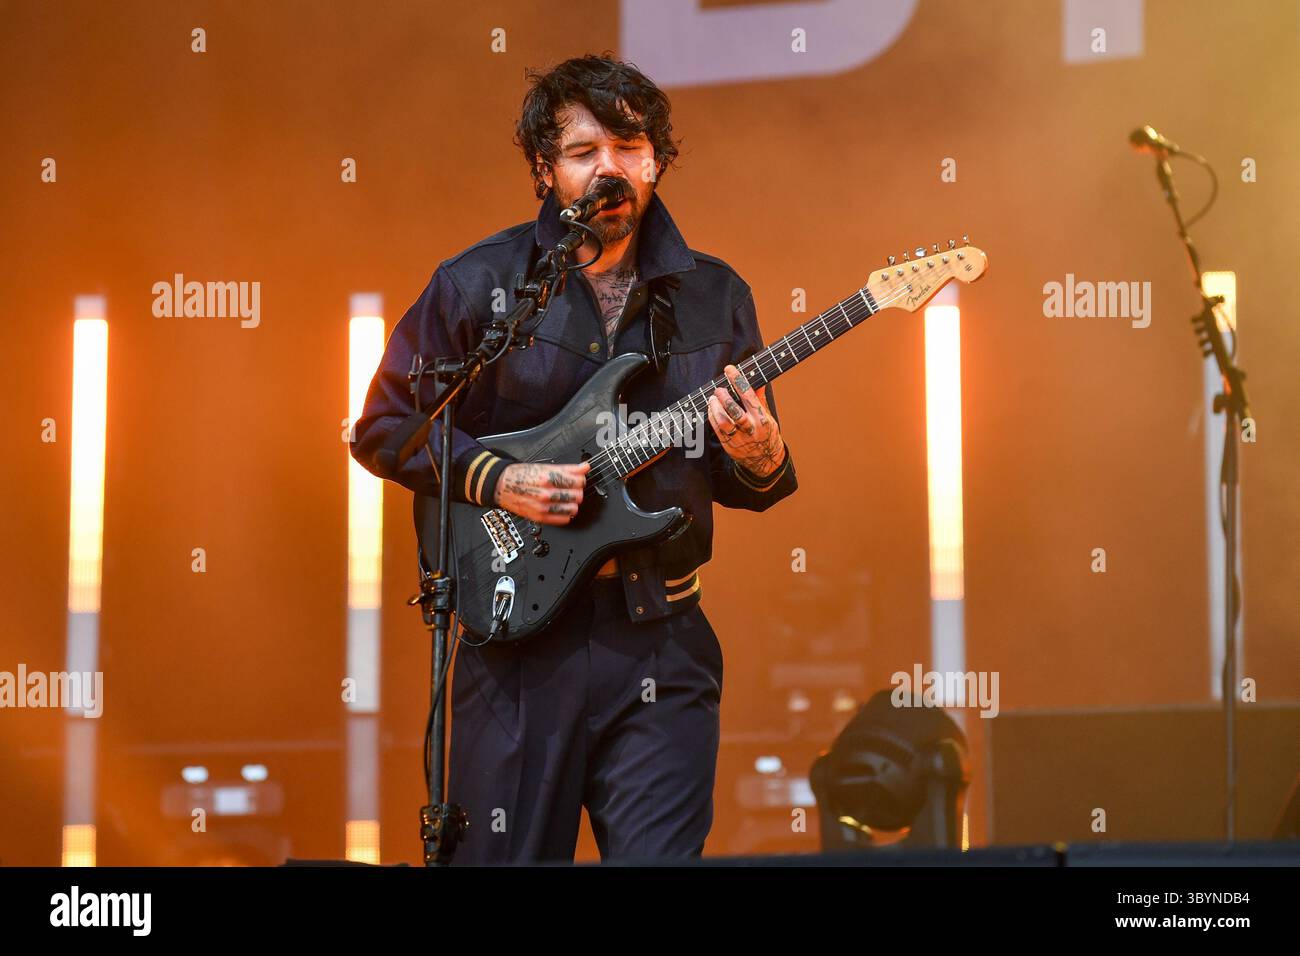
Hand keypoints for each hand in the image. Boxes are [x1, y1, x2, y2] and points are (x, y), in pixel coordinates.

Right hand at [493, 461, 590, 525]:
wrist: (501, 485)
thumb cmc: (520, 475)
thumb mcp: (544, 467)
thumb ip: (567, 469)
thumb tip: (584, 468)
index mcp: (548, 478)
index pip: (578, 481)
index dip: (580, 480)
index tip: (578, 480)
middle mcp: (546, 493)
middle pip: (578, 496)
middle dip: (577, 491)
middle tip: (571, 489)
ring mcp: (543, 507)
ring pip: (573, 509)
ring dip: (572, 504)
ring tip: (566, 499)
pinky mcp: (539, 517)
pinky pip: (563, 520)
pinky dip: (565, 514)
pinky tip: (561, 508)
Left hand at [707, 364, 785, 478]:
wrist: (766, 462)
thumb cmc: (767, 435)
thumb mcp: (768, 417)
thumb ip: (760, 400)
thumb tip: (759, 381)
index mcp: (762, 418)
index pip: (748, 395)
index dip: (737, 380)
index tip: (729, 369)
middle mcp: (751, 428)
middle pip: (734, 410)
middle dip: (723, 397)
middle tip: (719, 389)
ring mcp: (739, 438)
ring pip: (723, 421)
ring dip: (715, 408)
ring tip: (713, 399)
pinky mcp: (729, 446)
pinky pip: (717, 430)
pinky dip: (712, 417)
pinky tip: (711, 410)